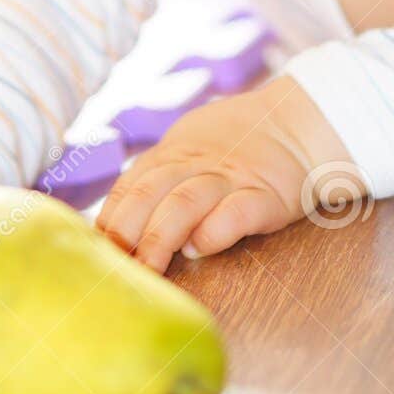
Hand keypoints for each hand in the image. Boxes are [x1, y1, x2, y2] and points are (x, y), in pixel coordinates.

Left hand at [95, 74, 365, 272]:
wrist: (301, 123)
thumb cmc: (239, 145)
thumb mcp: (190, 147)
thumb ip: (159, 176)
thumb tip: (116, 223)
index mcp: (172, 153)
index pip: (128, 186)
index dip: (108, 220)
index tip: (92, 253)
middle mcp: (195, 163)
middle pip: (148, 193)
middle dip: (124, 233)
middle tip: (110, 270)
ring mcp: (230, 177)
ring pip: (183, 202)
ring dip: (158, 238)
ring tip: (146, 270)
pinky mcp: (264, 193)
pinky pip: (235, 211)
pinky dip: (213, 231)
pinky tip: (199, 247)